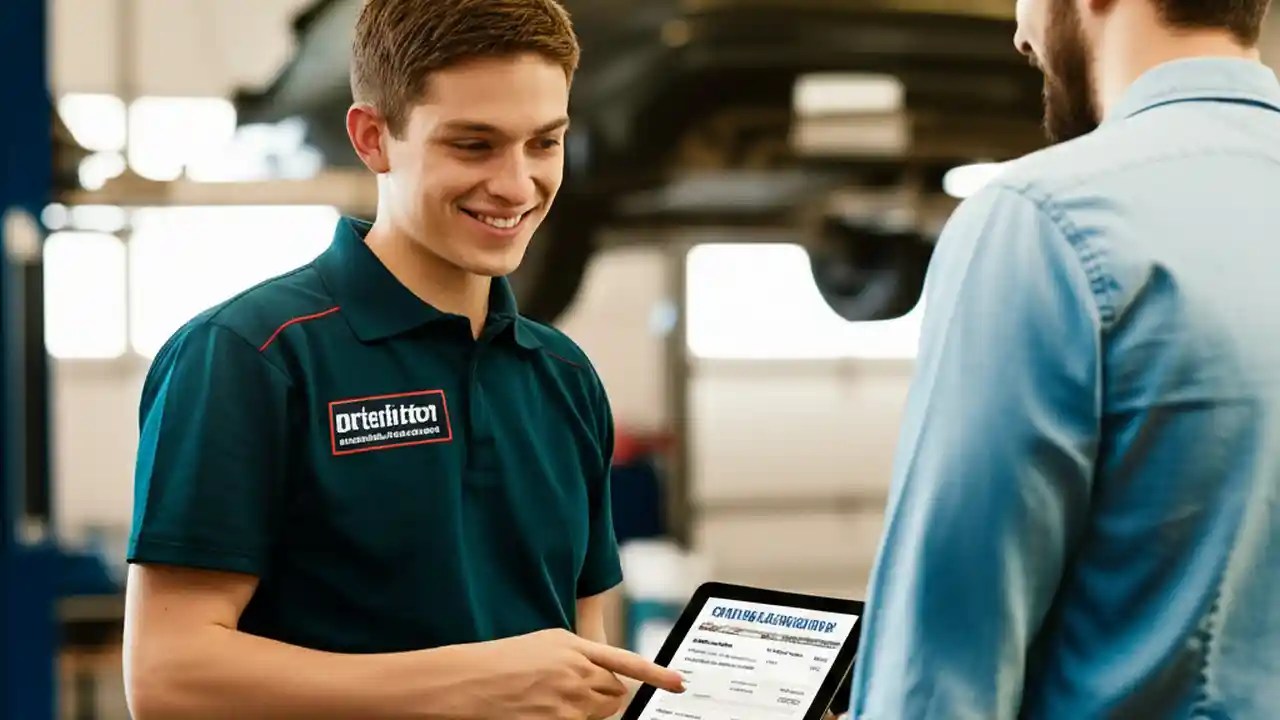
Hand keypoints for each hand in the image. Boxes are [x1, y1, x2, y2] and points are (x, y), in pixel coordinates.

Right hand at [458, 628, 684, 718]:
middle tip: (576, 694)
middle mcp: (577, 673)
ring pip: (599, 714)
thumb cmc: (501, 662)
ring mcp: (569, 703)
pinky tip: (545, 711)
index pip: (627, 662)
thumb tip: (602, 673)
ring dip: (588, 712)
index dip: (657, 675)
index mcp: (575, 647)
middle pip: (615, 694)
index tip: (679, 682)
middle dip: (605, 697)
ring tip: (553, 701)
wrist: (469, 681)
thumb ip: (578, 656)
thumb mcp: (544, 645)